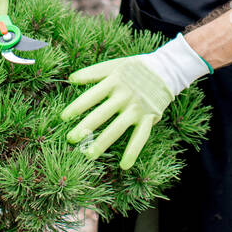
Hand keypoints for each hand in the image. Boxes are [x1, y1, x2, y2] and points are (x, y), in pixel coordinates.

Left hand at [61, 34, 210, 169]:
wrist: (168, 69)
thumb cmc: (137, 68)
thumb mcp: (115, 65)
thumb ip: (93, 73)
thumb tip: (70, 79)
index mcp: (114, 82)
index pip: (91, 97)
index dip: (76, 107)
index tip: (63, 118)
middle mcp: (124, 96)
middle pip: (102, 114)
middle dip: (85, 127)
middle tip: (71, 139)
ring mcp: (136, 108)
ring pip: (118, 128)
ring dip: (103, 142)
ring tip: (88, 155)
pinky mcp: (149, 117)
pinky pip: (140, 136)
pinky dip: (133, 151)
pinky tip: (124, 165)